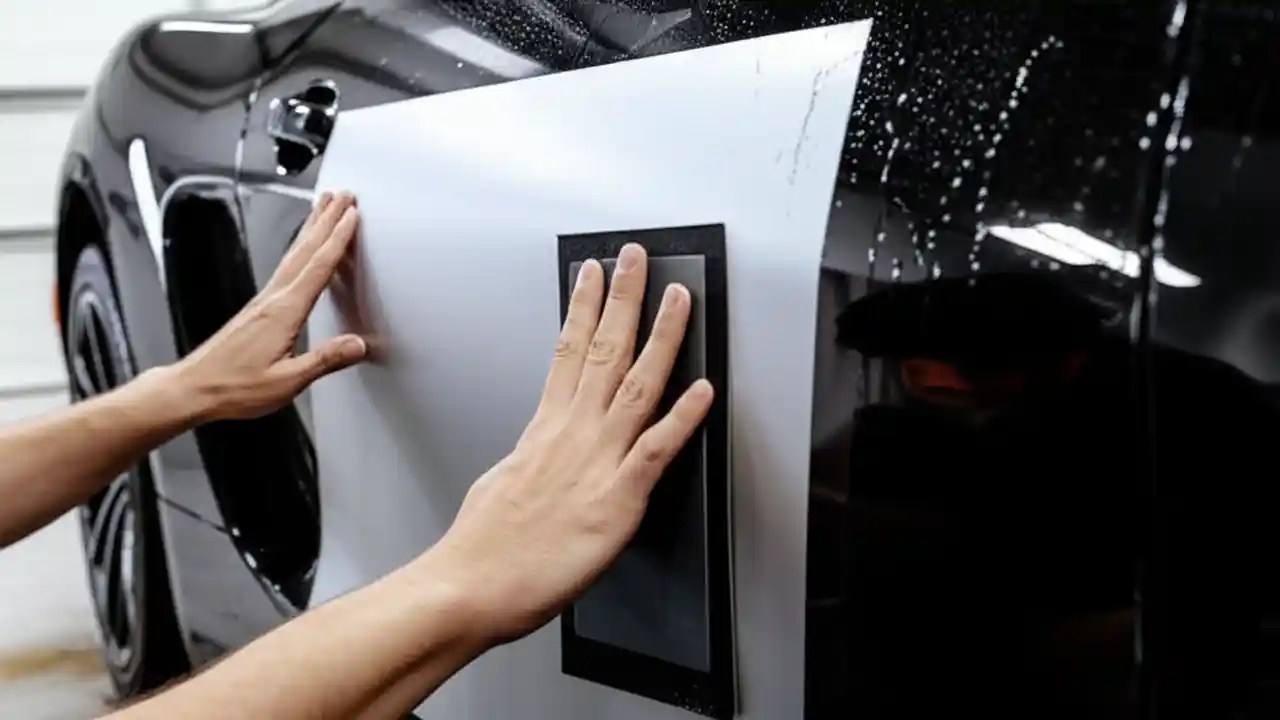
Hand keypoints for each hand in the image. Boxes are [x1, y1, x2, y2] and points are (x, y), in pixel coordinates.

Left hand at [174, 191, 368, 421]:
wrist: (194, 388)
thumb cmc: (235, 387)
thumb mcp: (287, 381)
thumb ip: (325, 361)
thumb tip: (357, 344)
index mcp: (283, 312)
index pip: (318, 267)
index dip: (338, 239)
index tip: (352, 216)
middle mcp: (272, 299)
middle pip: (305, 250)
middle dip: (327, 220)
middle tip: (343, 195)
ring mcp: (263, 301)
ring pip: (294, 254)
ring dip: (311, 227)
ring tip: (323, 207)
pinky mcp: (258, 308)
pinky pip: (285, 267)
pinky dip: (299, 249)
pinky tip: (301, 249)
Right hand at [426, 243, 713, 644]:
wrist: (470, 587)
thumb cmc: (483, 548)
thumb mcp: (501, 484)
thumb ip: (530, 460)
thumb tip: (537, 454)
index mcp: (544, 431)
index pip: (567, 352)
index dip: (583, 307)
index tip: (591, 274)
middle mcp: (571, 435)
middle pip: (603, 351)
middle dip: (623, 299)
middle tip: (635, 258)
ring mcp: (596, 462)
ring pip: (635, 385)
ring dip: (661, 337)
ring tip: (677, 298)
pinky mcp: (617, 499)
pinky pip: (657, 450)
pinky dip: (683, 417)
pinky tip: (704, 389)